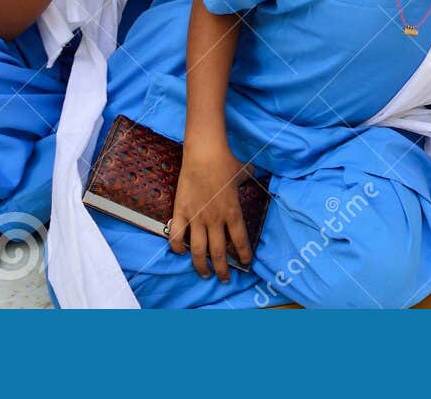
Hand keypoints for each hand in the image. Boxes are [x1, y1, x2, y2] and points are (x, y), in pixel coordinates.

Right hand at [168, 144, 251, 280]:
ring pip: (198, 251)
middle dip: (223, 270)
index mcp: (233, 212)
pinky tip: (180, 252)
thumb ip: (248, 180)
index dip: (244, 255)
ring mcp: (197, 217)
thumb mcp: (245, 173)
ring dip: (201, 266)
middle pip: (219, 253)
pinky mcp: (181, 211)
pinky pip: (176, 236)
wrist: (204, 152)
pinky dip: (177, 247)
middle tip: (224, 279)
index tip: (245, 263)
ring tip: (204, 274)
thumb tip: (254, 175)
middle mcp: (215, 220)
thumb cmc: (227, 161)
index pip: (240, 241)